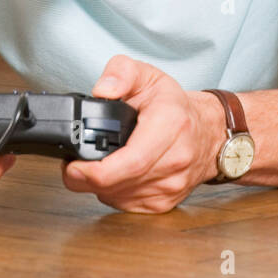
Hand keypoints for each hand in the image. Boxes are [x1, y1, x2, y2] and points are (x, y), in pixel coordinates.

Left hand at [61, 55, 221, 212]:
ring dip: (98, 186)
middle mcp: (175, 160)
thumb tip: (102, 90)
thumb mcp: (147, 75)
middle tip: (70, 166)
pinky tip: (112, 176)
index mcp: (170, 125)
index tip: (73, 167)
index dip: (96, 171)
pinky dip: (112, 193)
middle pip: (119, 183)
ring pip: (119, 197)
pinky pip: (126, 205)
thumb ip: (120, 72)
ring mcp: (172, 185)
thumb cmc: (175, 106)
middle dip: (85, 178)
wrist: (207, 132)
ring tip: (93, 165)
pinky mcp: (165, 203)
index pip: (131, 161)